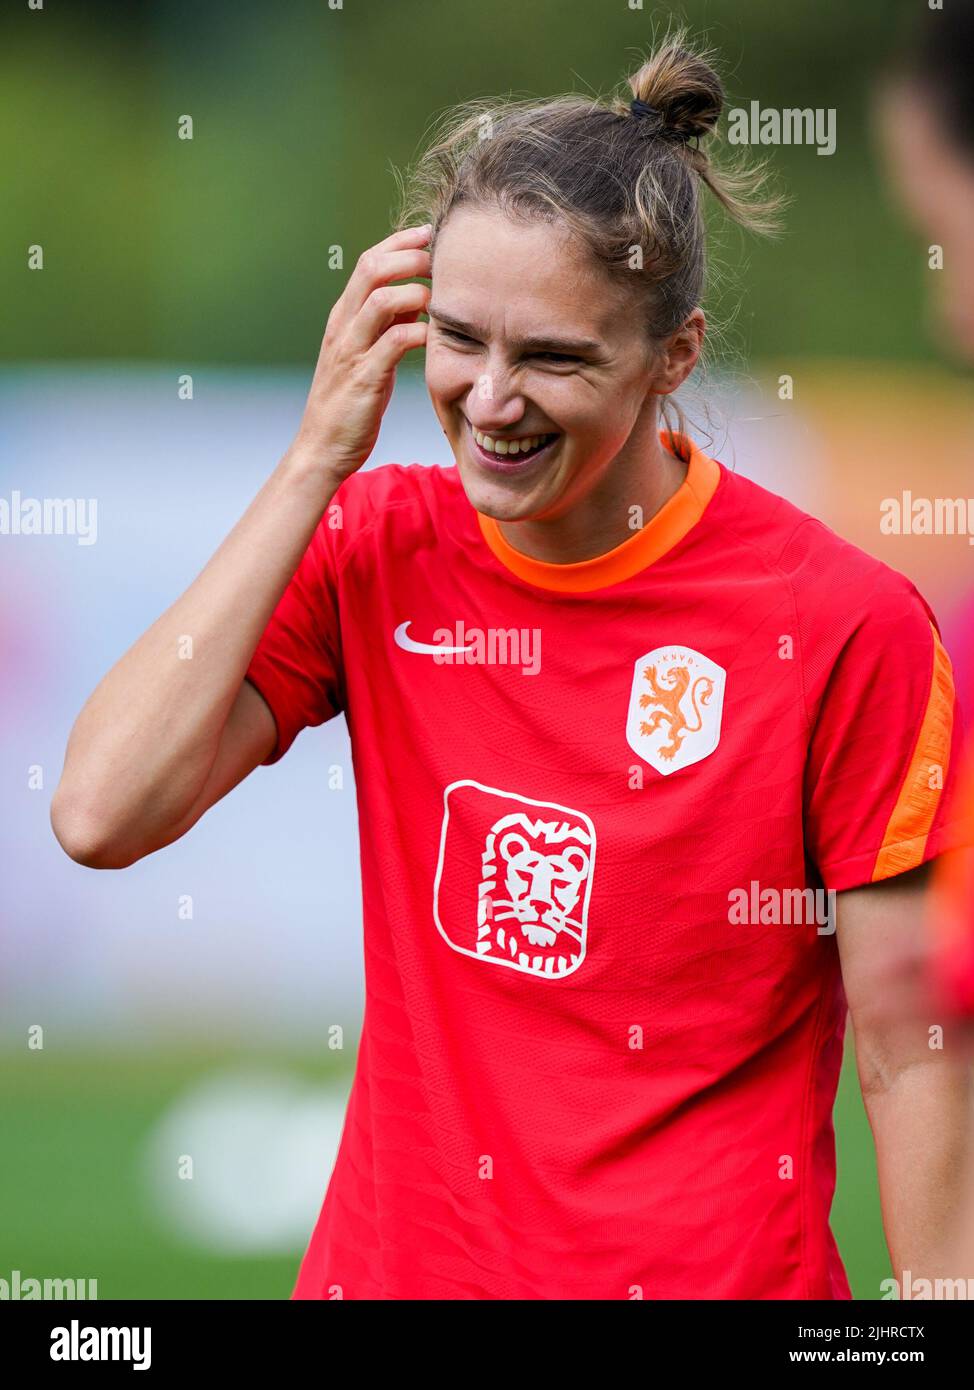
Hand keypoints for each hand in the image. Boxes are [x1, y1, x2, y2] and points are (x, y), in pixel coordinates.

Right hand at [291, 224, 430, 479]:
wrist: (322, 448)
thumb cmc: (350, 404)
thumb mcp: (367, 355)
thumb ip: (386, 326)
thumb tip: (416, 299)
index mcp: (344, 317)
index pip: (368, 261)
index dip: (400, 242)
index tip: (430, 235)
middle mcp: (343, 327)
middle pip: (372, 269)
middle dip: (410, 257)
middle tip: (439, 261)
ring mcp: (351, 351)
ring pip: (382, 299)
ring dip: (417, 292)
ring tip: (438, 301)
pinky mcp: (365, 378)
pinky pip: (395, 342)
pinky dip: (420, 332)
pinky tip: (435, 337)